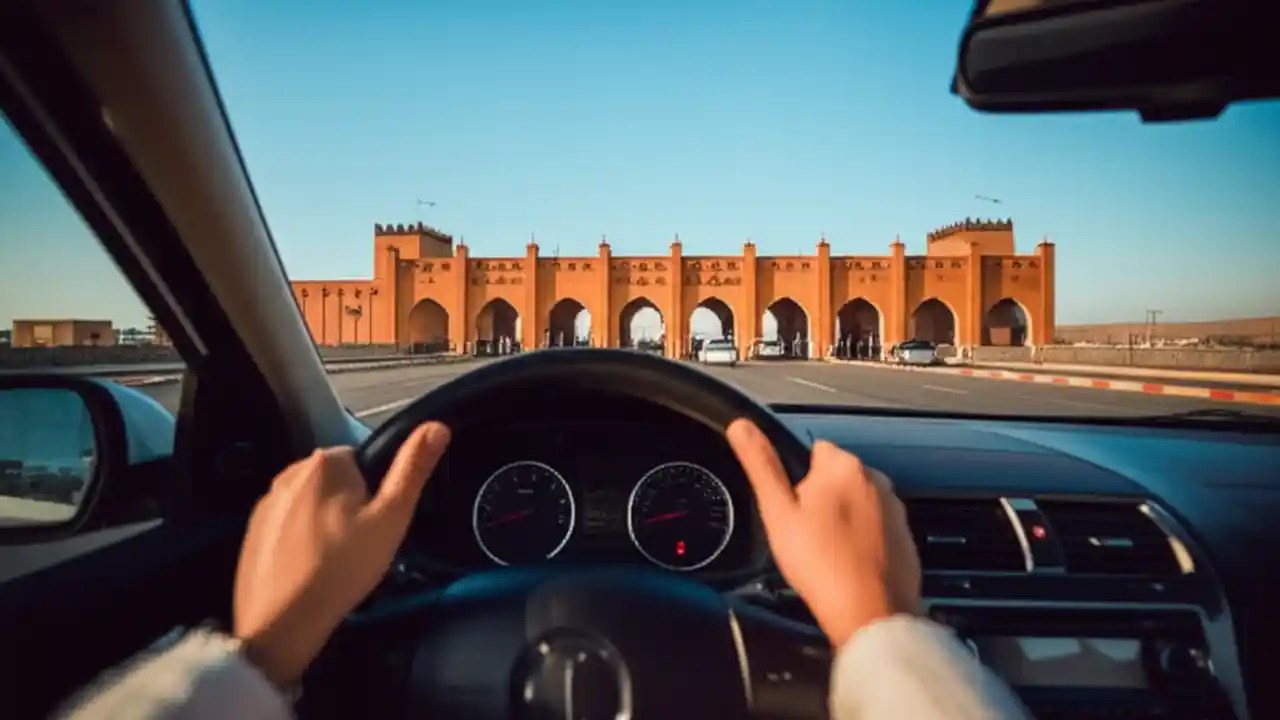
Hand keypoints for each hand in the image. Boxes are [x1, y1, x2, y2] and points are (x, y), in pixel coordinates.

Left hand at [233, 422, 450, 687]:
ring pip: (310, 503)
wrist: (282, 622)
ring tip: (333, 561)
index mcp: (327, 461)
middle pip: (336, 482)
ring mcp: (265, 501)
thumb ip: (413, 469)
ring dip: (323, 522)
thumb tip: (437, 424)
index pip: (363, 462)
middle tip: (359, 546)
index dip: (375, 494)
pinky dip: (299, 540)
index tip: (375, 526)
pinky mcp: (251, 530)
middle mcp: (289, 470)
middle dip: (349, 506)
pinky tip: (307, 569)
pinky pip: (287, 525)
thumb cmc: (343, 566)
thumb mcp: (391, 518)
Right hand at [726, 419, 919, 647]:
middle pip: (838, 477)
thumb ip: (761, 465)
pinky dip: (865, 539)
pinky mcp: (907, 536)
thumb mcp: (778, 512)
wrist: (870, 612)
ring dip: (845, 518)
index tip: (793, 509)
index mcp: (842, 465)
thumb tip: (739, 423)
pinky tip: (851, 564)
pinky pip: (878, 528)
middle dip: (823, 498)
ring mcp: (896, 508)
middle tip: (806, 534)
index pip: (814, 452)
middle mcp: (876, 478)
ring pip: (859, 503)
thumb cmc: (818, 561)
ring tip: (828, 553)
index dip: (798, 480)